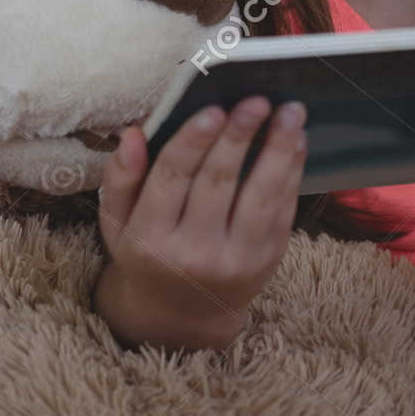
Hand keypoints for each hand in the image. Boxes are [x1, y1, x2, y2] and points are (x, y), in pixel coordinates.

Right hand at [93, 95, 306, 351]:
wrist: (182, 314)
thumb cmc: (147, 252)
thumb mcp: (118, 222)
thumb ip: (121, 177)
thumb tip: (133, 133)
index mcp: (149, 239)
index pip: (172, 180)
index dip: (193, 142)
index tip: (213, 108)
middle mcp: (193, 253)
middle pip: (218, 184)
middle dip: (239, 138)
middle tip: (256, 101)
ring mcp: (234, 260)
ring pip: (259, 197)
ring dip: (278, 150)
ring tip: (290, 112)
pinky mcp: (266, 260)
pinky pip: (281, 210)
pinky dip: (291, 172)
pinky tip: (296, 141)